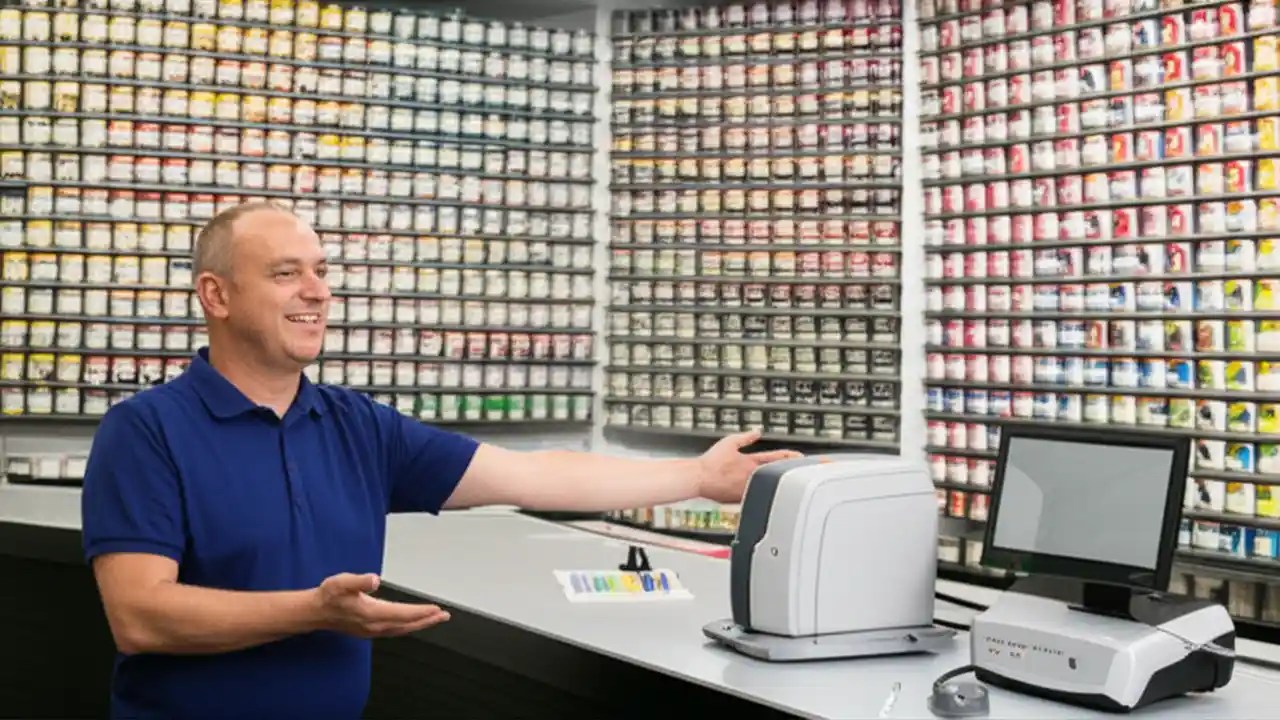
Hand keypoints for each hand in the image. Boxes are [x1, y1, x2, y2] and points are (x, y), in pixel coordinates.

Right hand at [314, 573, 449, 638]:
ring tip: (434, 619)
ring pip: (402, 630)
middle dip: (427, 620)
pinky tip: (412, 624)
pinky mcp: (369, 630)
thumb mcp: (342, 582)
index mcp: (371, 613)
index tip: (436, 609)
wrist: (315, 611)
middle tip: (444, 615)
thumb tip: (374, 580)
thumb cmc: (329, 596)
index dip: (421, 612)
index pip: (402, 614)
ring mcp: (372, 630)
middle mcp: (374, 625)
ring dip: (419, 624)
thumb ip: (359, 581)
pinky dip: (408, 627)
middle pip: (406, 625)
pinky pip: (395, 631)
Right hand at [696, 429, 802, 503]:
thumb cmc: (711, 461)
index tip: (803, 457)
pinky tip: (771, 498)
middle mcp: (753, 477)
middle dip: (792, 473)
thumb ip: (746, 438)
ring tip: (793, 485)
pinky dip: (764, 495)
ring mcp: (748, 489)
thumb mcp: (729, 442)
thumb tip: (757, 432)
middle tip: (807, 472)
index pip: (777, 458)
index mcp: (752, 462)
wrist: (699, 479)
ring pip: (768, 488)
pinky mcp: (741, 499)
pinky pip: (756, 497)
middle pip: (778, 475)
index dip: (791, 456)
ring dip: (780, 486)